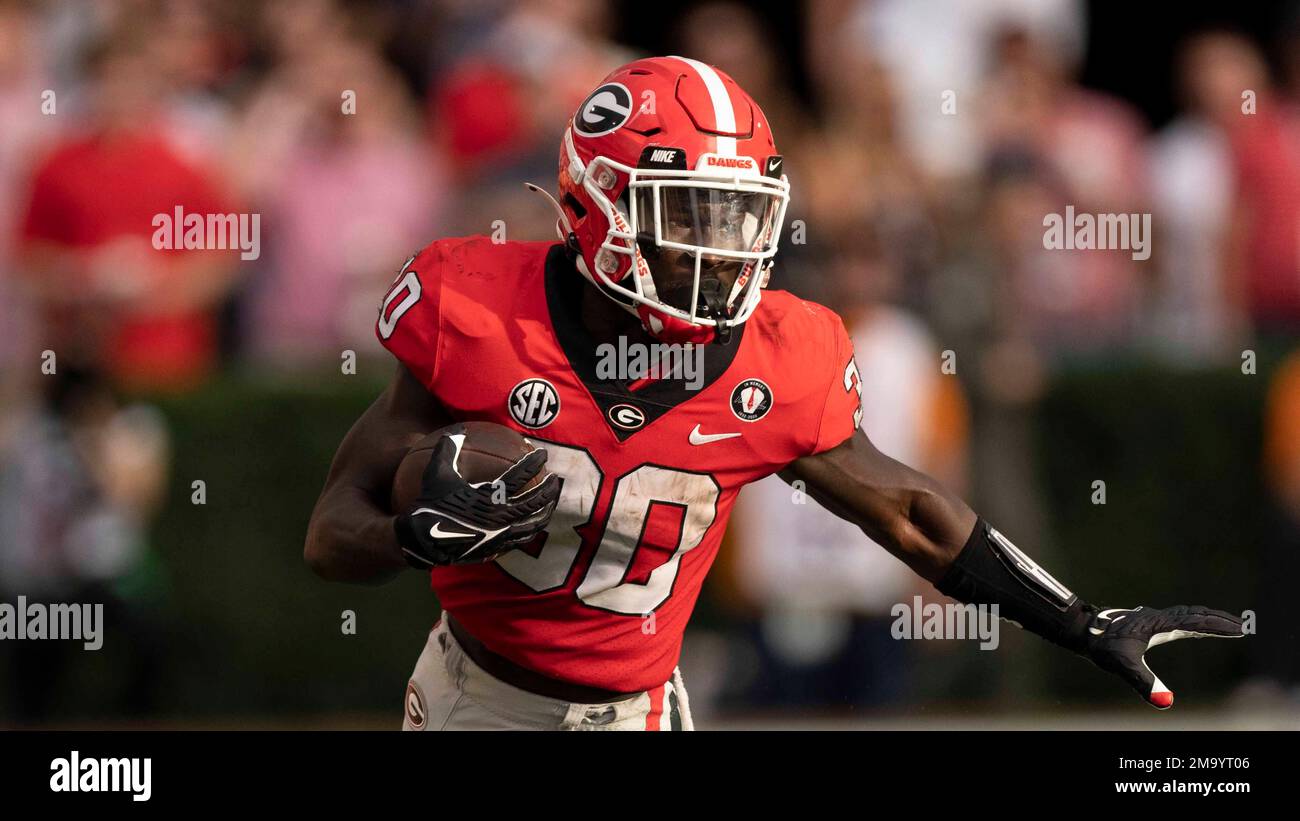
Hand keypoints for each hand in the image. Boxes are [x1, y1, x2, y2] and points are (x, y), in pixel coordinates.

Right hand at [394, 436, 559, 567]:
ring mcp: (500, 534)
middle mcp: (500, 515)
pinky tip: (534, 526)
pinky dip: (531, 530)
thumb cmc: (431, 503)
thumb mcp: (437, 472)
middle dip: (548, 489)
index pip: (520, 475)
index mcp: (489, 495)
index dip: (534, 462)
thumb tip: (456, 429)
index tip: (543, 454)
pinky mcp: (497, 547)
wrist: (424, 540)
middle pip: (534, 501)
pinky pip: (520, 539)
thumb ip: (448, 449)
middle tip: (555, 479)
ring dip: (545, 511)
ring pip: (532, 522)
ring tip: (551, 503)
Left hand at [1082, 605, 1244, 708]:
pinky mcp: (1146, 622)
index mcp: (1159, 624)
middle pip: (1195, 613)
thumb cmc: (1102, 647)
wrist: (1083, 631)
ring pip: (1186, 614)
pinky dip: (1193, 621)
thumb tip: (1166, 703)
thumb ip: (1145, 684)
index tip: (1240, 629)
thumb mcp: (1124, 666)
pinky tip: (1195, 628)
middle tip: (1242, 625)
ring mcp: (1152, 618)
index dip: (1218, 627)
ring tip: (1226, 625)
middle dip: (1219, 620)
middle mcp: (1158, 617)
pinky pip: (1177, 618)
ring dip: (1207, 618)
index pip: (1195, 623)